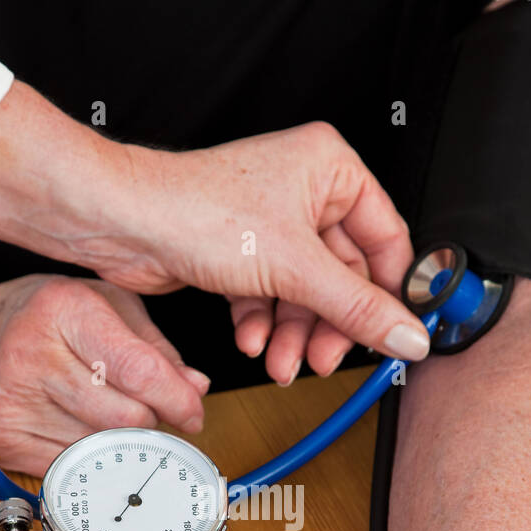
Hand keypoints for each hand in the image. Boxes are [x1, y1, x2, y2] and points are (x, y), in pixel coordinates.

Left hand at [0, 88, 426, 381]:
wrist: (123, 223)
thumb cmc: (194, 209)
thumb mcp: (295, 268)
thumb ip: (358, 308)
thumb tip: (407, 334)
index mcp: (330, 170)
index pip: (386, 238)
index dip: (389, 292)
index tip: (393, 333)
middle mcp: (303, 192)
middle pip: (343, 275)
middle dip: (328, 324)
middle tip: (325, 358)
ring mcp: (271, 224)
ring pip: (305, 293)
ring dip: (294, 334)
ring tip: (281, 360)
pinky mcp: (241, 252)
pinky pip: (271, 297)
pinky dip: (263, 324)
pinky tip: (250, 340)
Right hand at [0, 274, 210, 474]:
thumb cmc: (42, 317)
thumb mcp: (104, 304)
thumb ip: (155, 347)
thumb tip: (195, 388)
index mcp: (62, 309)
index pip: (140, 371)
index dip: (177, 400)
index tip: (192, 413)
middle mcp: (31, 354)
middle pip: (125, 417)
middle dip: (150, 420)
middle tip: (148, 409)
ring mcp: (11, 402)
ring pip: (100, 447)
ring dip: (119, 440)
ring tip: (107, 412)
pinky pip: (70, 465)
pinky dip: (87, 455)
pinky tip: (79, 429)